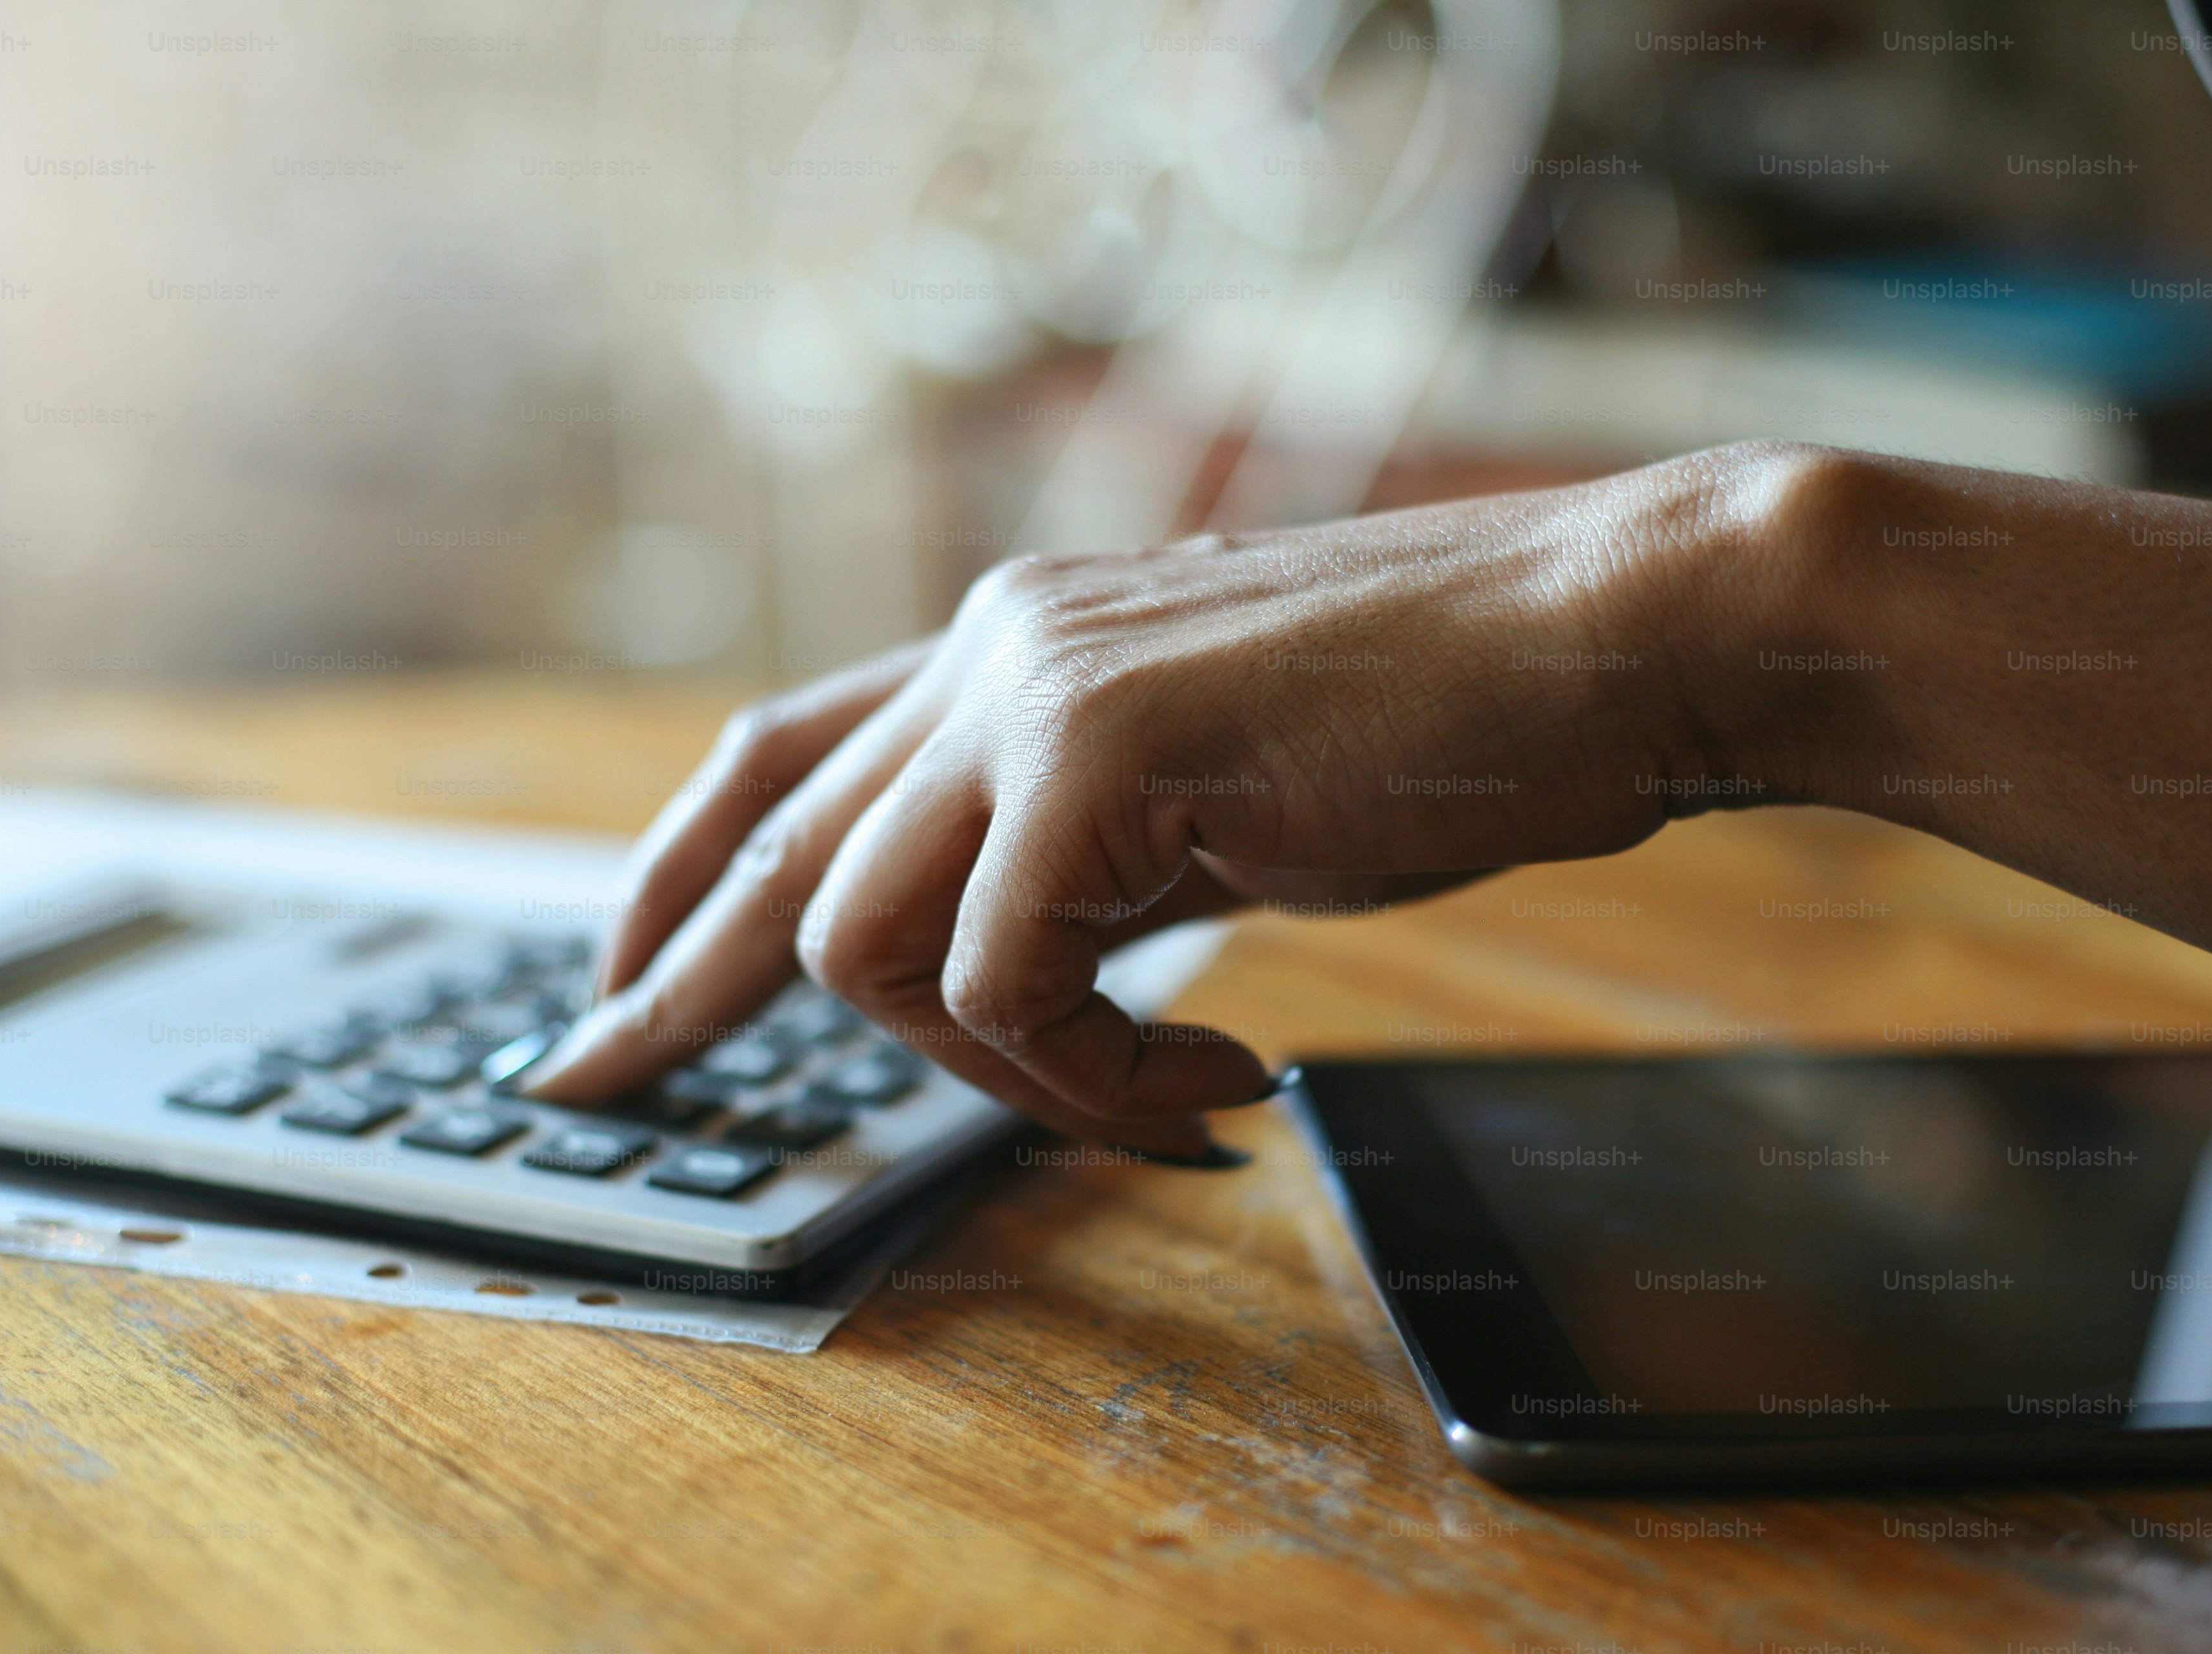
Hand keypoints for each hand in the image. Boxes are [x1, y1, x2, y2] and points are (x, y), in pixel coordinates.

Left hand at [521, 445, 1800, 1152]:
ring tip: (1153, 1097)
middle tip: (599, 1092)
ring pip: (867, 943)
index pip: (789, 750)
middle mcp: (999, 644)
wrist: (1612, 639)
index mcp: (1022, 641)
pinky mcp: (1102, 754)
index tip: (619, 983)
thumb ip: (1095, 849)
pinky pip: (1001, 986)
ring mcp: (1040, 687)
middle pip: (776, 851)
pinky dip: (1092, 1077)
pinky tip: (1222, 1081)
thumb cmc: (1452, 726)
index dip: (684, 871)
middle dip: (675, 991)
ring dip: (997, 1072)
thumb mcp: (1223, 788)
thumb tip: (1017, 974)